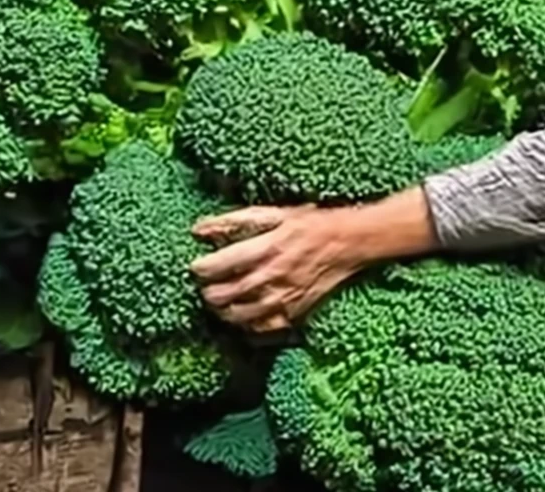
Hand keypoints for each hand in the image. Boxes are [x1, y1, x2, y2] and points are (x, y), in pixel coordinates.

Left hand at [189, 203, 364, 332]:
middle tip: (206, 284)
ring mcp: (281, 300)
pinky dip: (245, 325)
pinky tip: (243, 314)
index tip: (196, 266)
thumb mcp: (274, 213)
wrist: (348, 244)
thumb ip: (234, 220)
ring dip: (221, 309)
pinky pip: (259, 329)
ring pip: (236, 316)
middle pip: (222, 295)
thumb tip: (198, 229)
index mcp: (265, 248)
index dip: (199, 269)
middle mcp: (271, 278)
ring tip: (221, 299)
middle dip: (206, 291)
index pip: (217, 267)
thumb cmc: (310, 224)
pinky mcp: (293, 315)